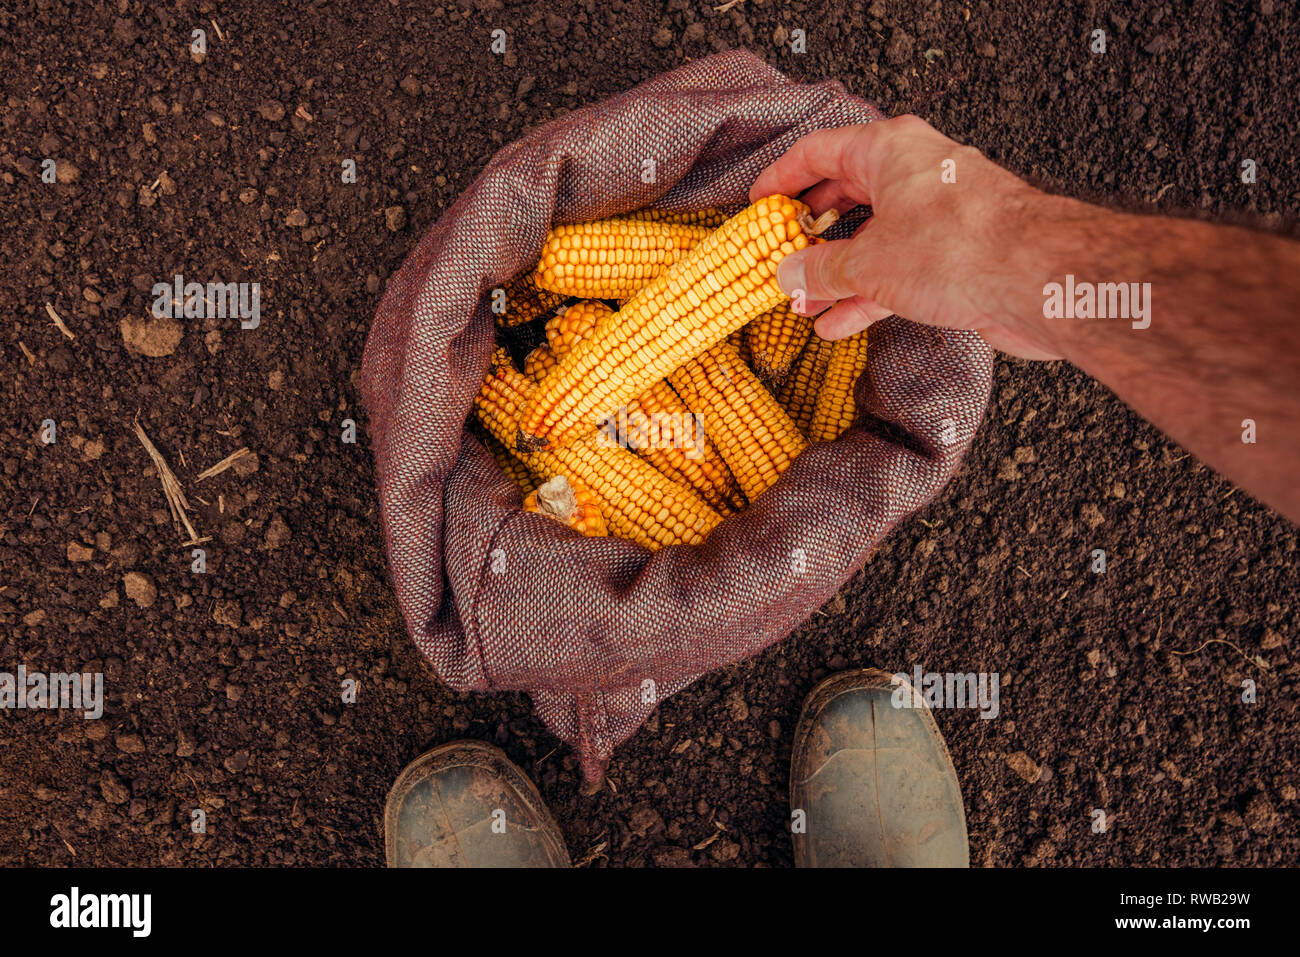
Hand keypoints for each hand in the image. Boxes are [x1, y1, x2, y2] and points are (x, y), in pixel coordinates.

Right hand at [750, 115, 1063, 359]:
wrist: (1038, 280)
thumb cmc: (963, 247)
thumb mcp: (868, 263)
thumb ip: (821, 270)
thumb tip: (789, 274)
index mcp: (889, 150)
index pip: (818, 152)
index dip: (781, 178)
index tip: (759, 203)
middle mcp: (915, 174)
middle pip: (845, 197)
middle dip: (809, 235)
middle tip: (780, 256)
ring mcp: (937, 215)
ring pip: (871, 240)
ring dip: (835, 274)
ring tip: (803, 301)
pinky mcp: (956, 255)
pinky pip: (897, 271)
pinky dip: (867, 295)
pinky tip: (839, 323)